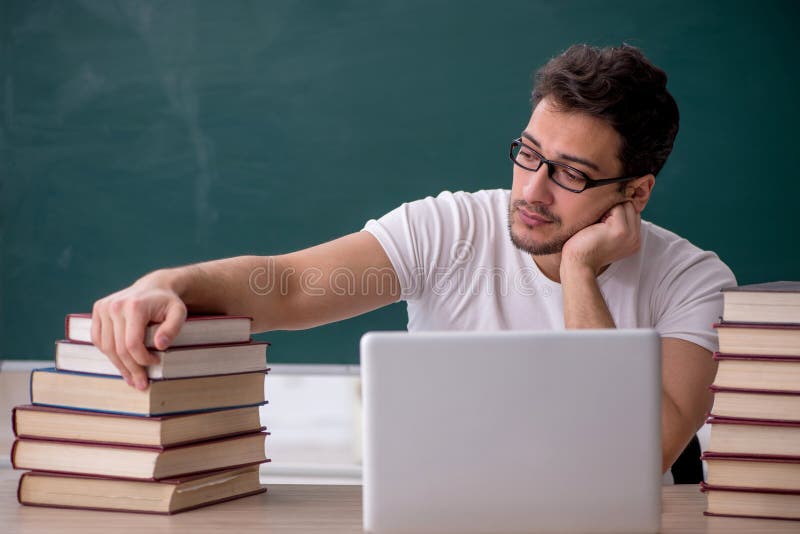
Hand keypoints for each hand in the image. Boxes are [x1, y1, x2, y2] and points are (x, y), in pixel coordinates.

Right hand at [91, 275, 186, 389]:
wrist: (155, 286)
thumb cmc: (168, 302)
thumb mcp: (179, 313)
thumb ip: (172, 329)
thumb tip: (160, 346)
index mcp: (134, 307)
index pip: (132, 344)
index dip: (142, 360)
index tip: (156, 364)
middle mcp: (114, 306)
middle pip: (118, 348)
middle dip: (131, 369)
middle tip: (141, 384)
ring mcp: (103, 307)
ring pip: (106, 347)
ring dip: (119, 365)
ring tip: (131, 378)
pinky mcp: (98, 310)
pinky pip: (98, 339)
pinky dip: (108, 353)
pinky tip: (121, 362)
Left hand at [560, 200, 641, 276]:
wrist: (578, 264)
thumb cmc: (585, 250)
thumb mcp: (607, 237)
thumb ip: (617, 224)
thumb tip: (617, 203)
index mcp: (633, 241)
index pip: (633, 214)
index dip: (618, 212)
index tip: (603, 221)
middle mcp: (635, 238)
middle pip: (631, 207)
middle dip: (615, 209)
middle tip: (599, 224)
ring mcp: (630, 234)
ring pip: (625, 205)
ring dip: (609, 209)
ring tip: (598, 225)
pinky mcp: (621, 229)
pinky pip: (617, 207)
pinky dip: (604, 211)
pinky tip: (595, 225)